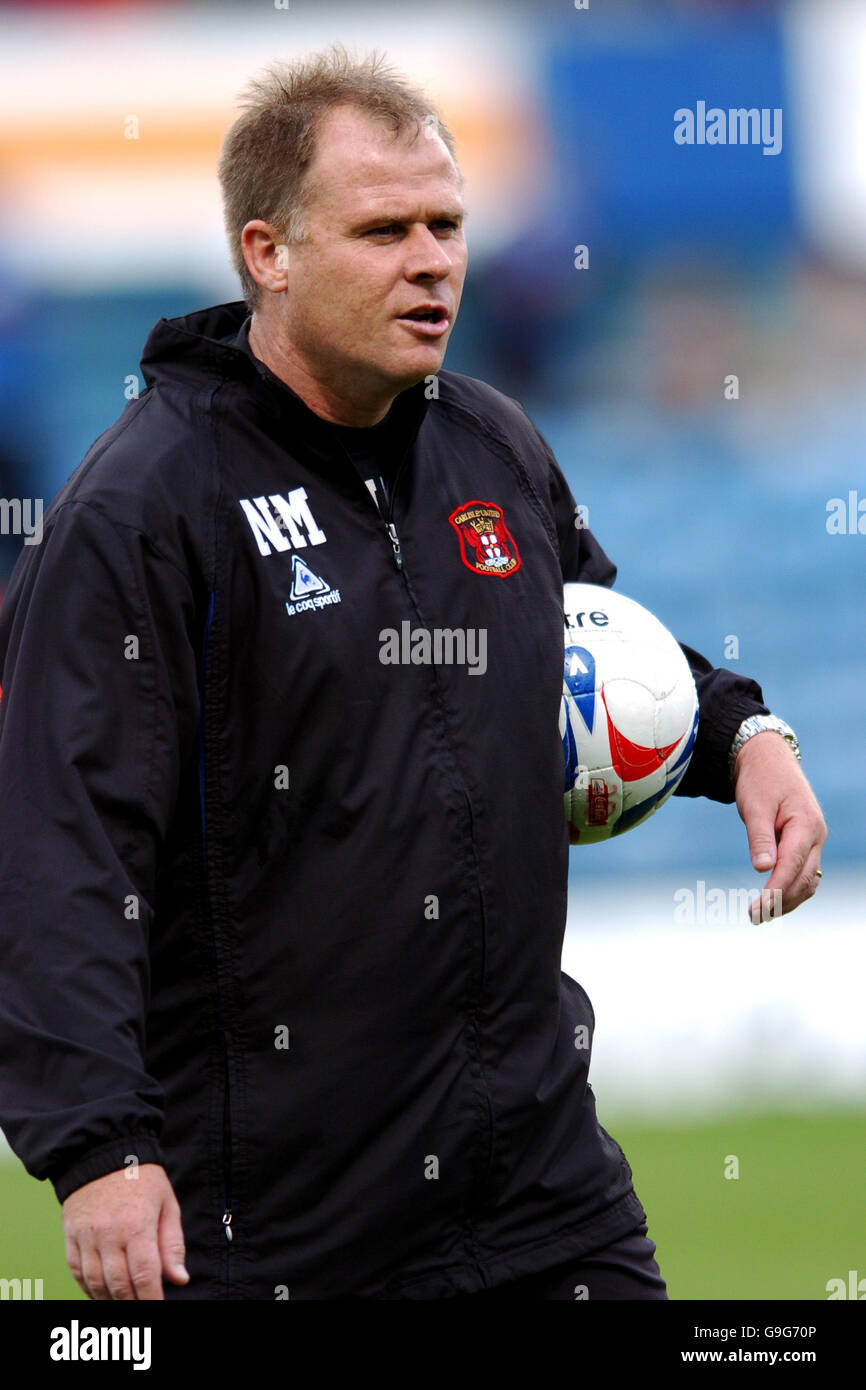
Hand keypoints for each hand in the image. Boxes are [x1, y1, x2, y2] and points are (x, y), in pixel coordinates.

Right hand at [62, 1162, 188, 1299]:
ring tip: (124, 1303)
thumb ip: (172, 1243)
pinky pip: (77, 1272)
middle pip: (119, 1285)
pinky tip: (102, 1293)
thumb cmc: (141, 1178)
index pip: (144, 1276)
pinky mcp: (71, 1236)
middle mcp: (109, 1235)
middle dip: (132, 1303)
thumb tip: (179, 1279)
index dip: (151, 1299)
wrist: (102, 1151)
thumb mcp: (167, 1204)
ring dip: (110, 1300)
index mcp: (137, 1226)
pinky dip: (89, 1288)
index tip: (158, 1308)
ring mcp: (86, 1237)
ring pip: (96, 1283)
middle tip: (142, 1308)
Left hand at [733, 731, 826, 922]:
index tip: (758, 910)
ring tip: (761, 914)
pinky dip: (791, 888)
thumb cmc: (760, 780)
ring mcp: (814, 840)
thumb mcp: (755, 805)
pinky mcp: (806, 842)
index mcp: (806, 825)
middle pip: (803, 879)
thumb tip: (764, 870)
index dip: (776, 892)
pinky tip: (773, 900)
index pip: (792, 867)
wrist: (768, 759)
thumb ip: (759, 838)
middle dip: (781, 902)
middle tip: (754, 917)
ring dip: (788, 899)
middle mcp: (816, 835)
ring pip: (807, 879)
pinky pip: (804, 872)